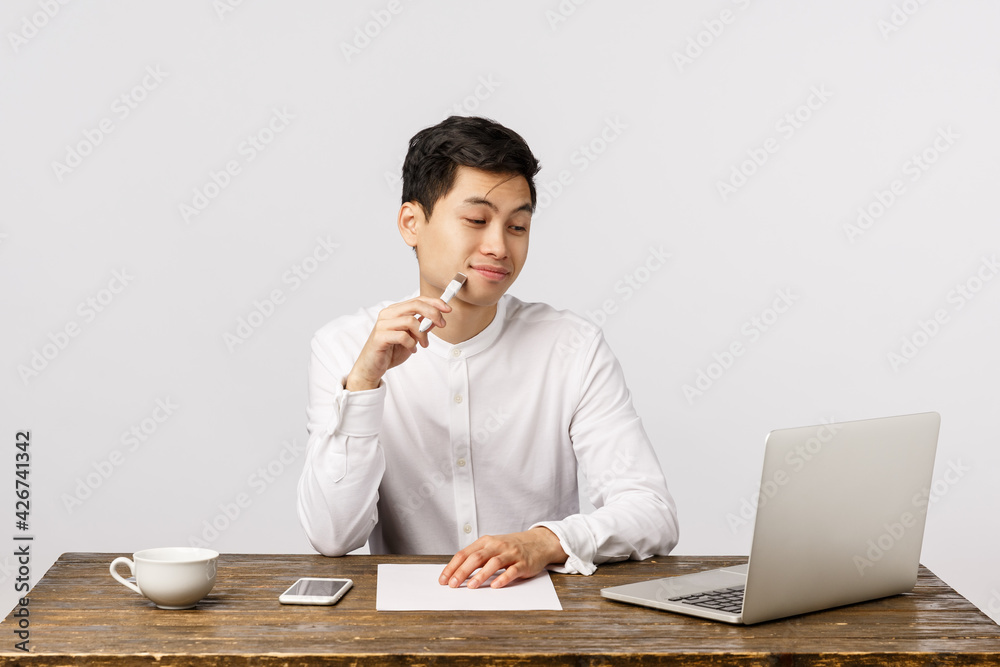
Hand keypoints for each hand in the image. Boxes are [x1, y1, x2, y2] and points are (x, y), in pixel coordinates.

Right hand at [345, 296, 451, 390]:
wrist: (372, 367)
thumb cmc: (390, 351)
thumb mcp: (411, 338)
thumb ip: (421, 327)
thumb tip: (436, 319)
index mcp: (395, 311)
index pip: (417, 300)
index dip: (434, 302)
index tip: (448, 309)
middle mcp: (388, 314)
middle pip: (415, 305)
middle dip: (433, 313)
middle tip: (442, 324)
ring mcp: (382, 324)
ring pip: (411, 321)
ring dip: (422, 334)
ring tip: (423, 345)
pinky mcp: (380, 337)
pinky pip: (403, 336)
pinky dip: (412, 344)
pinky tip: (411, 349)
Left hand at [439, 527, 566, 589]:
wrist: (538, 542)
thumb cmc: (510, 547)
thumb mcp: (492, 547)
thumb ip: (476, 557)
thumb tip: (455, 573)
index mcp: (485, 542)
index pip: (464, 553)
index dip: (452, 567)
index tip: (443, 580)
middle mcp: (497, 546)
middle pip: (477, 557)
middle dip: (462, 571)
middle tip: (453, 584)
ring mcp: (511, 554)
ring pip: (494, 563)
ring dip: (481, 575)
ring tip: (472, 586)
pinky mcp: (523, 563)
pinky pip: (512, 571)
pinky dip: (503, 578)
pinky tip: (495, 585)